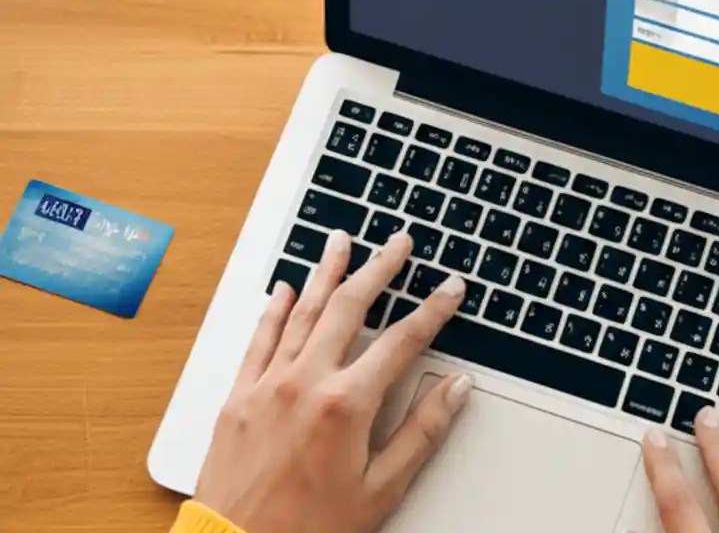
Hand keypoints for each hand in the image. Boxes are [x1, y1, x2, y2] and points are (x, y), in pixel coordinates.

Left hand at [193, 229, 471, 532]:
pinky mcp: (237, 397)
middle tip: (398, 243)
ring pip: (302, 311)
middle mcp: (304, 383)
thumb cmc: (308, 530)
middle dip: (380, 269)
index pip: (402, 341)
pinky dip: (274, 309)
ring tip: (343, 241)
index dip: (433, 310)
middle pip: (350, 308)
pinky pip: (259, 339)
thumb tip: (455, 388)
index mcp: (346, 405)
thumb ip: (422, 431)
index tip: (450, 289)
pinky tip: (284, 289)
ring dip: (327, 273)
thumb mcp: (382, 489)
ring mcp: (267, 385)